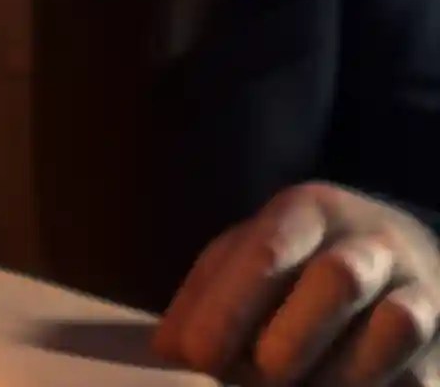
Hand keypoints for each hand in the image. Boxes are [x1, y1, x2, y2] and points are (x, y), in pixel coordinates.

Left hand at [154, 182, 438, 385]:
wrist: (395, 263)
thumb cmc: (294, 267)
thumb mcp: (244, 260)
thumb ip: (203, 296)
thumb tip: (166, 352)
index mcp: (311, 211)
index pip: (270, 248)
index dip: (231, 306)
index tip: (198, 355)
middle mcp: (372, 241)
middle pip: (338, 279)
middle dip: (287, 340)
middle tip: (250, 379)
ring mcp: (420, 288)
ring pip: (395, 326)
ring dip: (335, 375)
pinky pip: (419, 374)